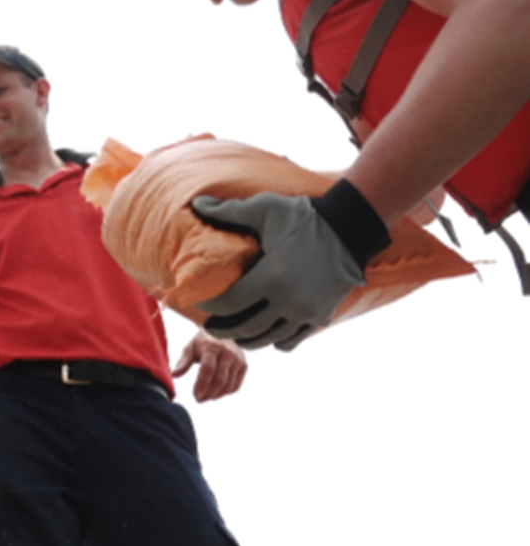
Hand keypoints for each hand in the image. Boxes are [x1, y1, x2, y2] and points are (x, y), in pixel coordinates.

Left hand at [172, 331, 246, 401]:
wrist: (222, 331)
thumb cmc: (203, 342)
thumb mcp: (190, 348)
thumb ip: (183, 362)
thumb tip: (174, 375)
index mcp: (212, 347)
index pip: (208, 369)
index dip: (202, 385)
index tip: (195, 395)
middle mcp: (227, 352)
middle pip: (219, 379)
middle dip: (209, 393)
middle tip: (199, 399)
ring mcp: (238, 359)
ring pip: (228, 385)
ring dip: (217, 395)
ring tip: (206, 397)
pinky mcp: (244, 365)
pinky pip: (236, 385)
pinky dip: (226, 392)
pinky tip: (217, 393)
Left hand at [191, 193, 365, 351]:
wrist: (349, 230)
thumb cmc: (303, 218)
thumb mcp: (265, 209)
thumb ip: (228, 210)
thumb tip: (196, 203)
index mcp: (270, 278)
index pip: (229, 304)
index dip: (209, 308)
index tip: (199, 304)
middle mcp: (288, 302)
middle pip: (245, 328)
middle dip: (222, 329)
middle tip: (209, 325)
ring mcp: (305, 313)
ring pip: (266, 339)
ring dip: (245, 339)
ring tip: (232, 332)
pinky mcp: (319, 318)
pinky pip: (290, 342)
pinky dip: (274, 341)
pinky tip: (264, 333)